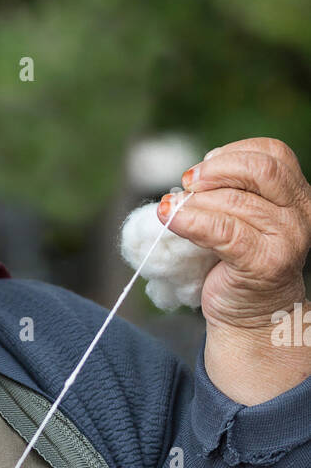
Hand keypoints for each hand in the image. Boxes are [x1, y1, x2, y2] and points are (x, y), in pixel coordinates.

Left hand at [158, 137, 310, 329]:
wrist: (251, 315)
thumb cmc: (240, 265)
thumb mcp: (242, 219)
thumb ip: (230, 194)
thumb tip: (190, 179)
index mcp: (298, 195)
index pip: (272, 153)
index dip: (233, 152)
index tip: (203, 168)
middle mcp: (300, 213)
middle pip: (258, 170)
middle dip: (215, 171)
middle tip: (187, 184)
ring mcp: (287, 238)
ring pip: (235, 202)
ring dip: (195, 202)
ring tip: (172, 208)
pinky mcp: (264, 262)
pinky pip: (222, 231)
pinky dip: (190, 221)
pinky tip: (169, 219)